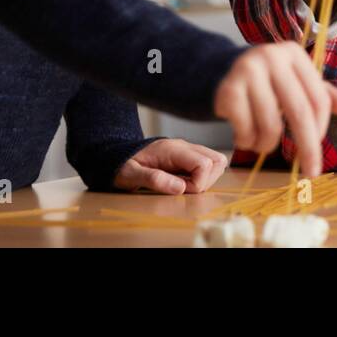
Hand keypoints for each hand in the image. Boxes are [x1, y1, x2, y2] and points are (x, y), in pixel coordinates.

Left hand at [113, 138, 230, 194]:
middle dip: (206, 181)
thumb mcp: (130, 174)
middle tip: (185, 189)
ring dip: (208, 178)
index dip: (198, 183)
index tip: (180, 190)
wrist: (118, 155)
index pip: (204, 163)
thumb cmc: (123, 165)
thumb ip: (154, 179)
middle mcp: (185, 146)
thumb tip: (180, 188)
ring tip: (186, 186)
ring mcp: (189, 150)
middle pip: (216, 160)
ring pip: (217, 161)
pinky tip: (187, 182)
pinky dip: (205, 176)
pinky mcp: (190, 155)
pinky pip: (210, 163)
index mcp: (173, 149)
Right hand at [213, 42, 336, 177]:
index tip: (317, 151)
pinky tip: (244, 137)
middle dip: (308, 147)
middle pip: (299, 112)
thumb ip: (321, 93)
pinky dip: (247, 142)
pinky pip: (245, 129)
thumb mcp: (295, 81)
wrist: (220, 71)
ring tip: (262, 144)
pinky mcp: (228, 89)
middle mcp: (272, 57)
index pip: (318, 99)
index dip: (321, 130)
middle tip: (311, 172)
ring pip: (270, 125)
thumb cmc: (267, 81)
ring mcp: (248, 71)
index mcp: (294, 54)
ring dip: (268, 145)